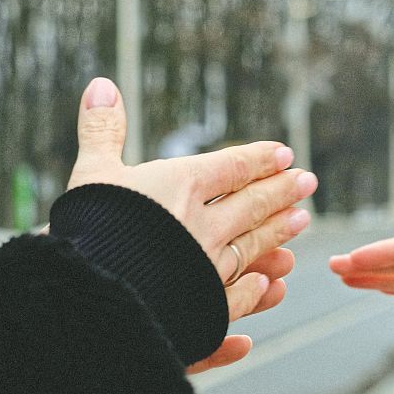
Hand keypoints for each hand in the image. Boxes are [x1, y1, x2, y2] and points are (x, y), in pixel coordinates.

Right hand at [68, 77, 317, 369]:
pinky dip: (256, 289)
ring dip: (279, 231)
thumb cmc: (84, 230)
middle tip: (308, 181)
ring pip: (253, 246)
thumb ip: (102, 130)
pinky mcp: (203, 309)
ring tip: (302, 220)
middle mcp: (203, 226)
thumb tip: (102, 84)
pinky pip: (238, 297)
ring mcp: (208, 269)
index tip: (284, 154)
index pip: (232, 168)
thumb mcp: (90, 174)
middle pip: (252, 204)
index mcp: (181, 186)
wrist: (89, 297)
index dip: (259, 159)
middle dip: (281, 190)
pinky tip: (270, 285)